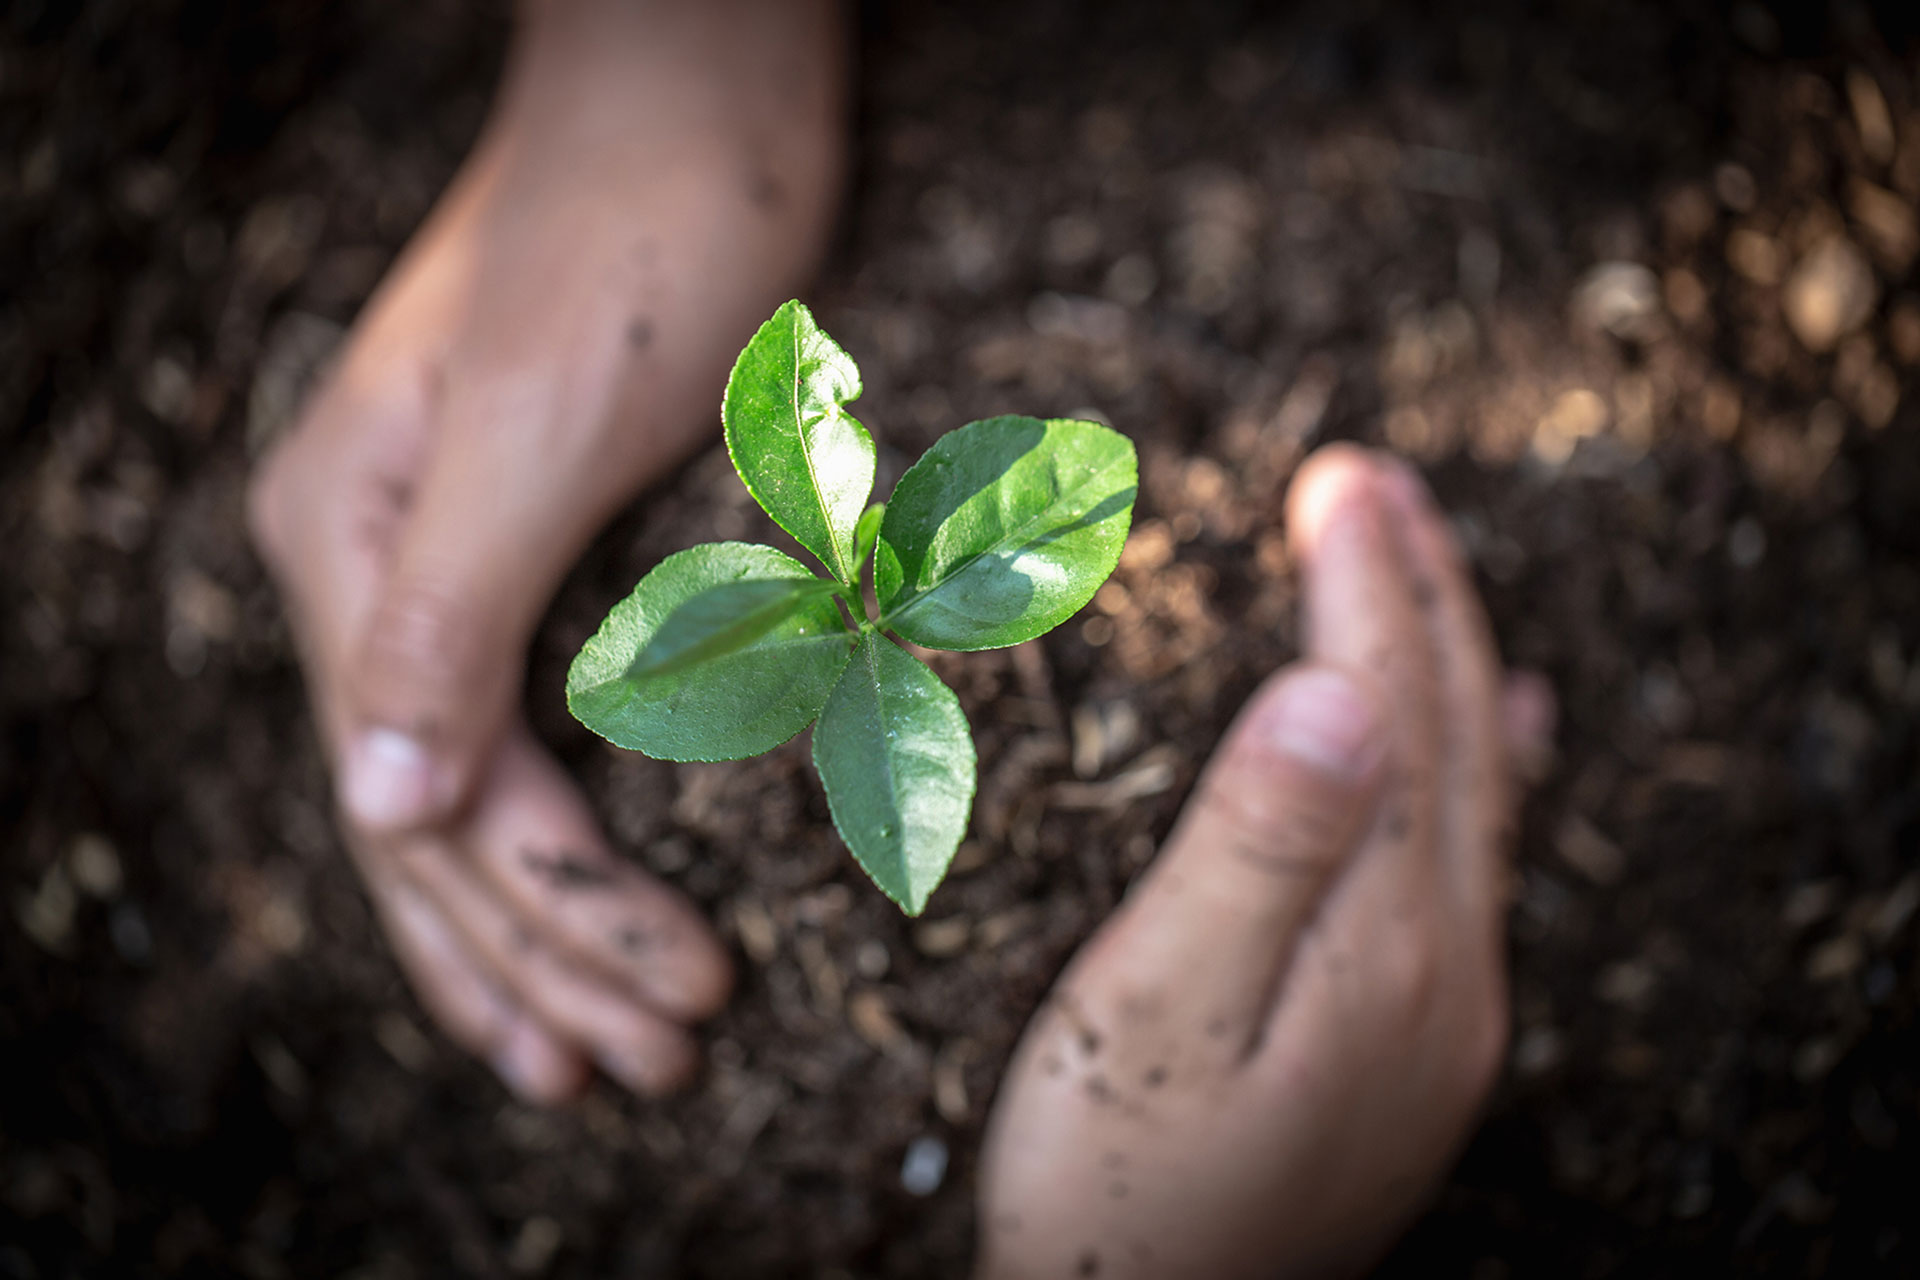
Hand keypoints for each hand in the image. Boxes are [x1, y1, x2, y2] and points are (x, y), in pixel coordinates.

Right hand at [248, 0, 844, 1099]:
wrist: (702, 106)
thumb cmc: (641, 238)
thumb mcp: (539, 428)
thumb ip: (445, 618)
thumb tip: (377, 816)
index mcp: (350, 553)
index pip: (437, 806)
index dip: (555, 927)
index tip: (675, 1014)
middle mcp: (374, 573)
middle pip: (438, 830)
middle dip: (547, 963)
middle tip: (652, 1075)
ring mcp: (445, 563)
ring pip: (474, 797)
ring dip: (547, 933)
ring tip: (617, 1047)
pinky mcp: (529, 548)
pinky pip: (521, 730)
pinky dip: (562, 834)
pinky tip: (590, 903)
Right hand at [976, 446, 1543, 1276]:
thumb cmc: (1117, 1184)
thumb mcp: (1162, 1012)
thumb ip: (1255, 850)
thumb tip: (1338, 689)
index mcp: (1384, 937)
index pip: (1393, 714)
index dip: (1366, 588)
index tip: (1338, 478)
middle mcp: (1444, 968)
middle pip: (1454, 739)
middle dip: (1418, 597)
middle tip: (1372, 480)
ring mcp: (1442, 1014)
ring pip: (1473, 796)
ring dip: (1450, 669)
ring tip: (1431, 572)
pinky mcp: (1414, 1047)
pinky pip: (1472, 862)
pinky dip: (1478, 772)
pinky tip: (1497, 743)